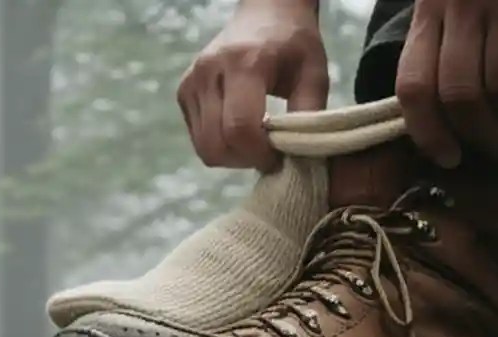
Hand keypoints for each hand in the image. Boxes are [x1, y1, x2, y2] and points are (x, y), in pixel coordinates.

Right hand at [178, 0, 328, 172]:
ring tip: (256, 142)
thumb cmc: (294, 44)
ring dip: (232, 156)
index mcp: (245, 63)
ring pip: (203, 146)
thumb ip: (308, 115)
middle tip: (268, 154)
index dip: (259, 154)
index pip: (240, 127)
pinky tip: (240, 131)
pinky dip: (220, 145)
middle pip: (215, 143)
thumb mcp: (314, 74)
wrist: (264, 13)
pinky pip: (198, 138)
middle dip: (244, 160)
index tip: (279, 157)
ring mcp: (191, 82)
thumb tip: (299, 158)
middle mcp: (209, 72)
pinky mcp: (183, 91)